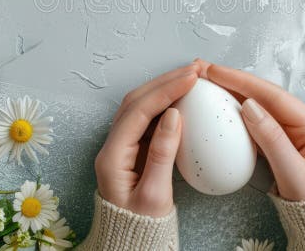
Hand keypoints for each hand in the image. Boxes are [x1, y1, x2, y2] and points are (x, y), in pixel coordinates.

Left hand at [94, 64, 198, 216]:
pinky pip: (146, 119)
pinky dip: (164, 105)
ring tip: (189, 78)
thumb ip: (162, 154)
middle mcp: (112, 146)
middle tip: (193, 70)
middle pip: (136, 102)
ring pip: (140, 107)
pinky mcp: (132, 151)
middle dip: (164, 81)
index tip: (190, 78)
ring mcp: (120, 147)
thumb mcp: (155, 196)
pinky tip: (182, 100)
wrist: (130, 246)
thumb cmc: (141, 228)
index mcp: (112, 156)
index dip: (165, 90)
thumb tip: (174, 115)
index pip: (139, 111)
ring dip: (163, 89)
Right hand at [201, 60, 304, 201]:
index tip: (216, 72)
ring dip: (233, 91)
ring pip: (259, 103)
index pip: (272, 95)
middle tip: (204, 70)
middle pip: (264, 93)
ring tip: (208, 81)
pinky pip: (257, 119)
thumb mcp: (294, 176)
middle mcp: (303, 122)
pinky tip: (221, 105)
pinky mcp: (282, 139)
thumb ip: (272, 141)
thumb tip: (249, 106)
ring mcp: (292, 129)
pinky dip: (237, 109)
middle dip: (234, 79)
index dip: (242, 81)